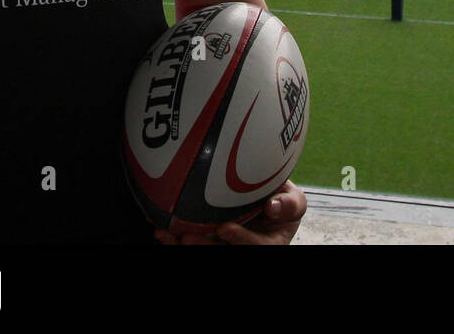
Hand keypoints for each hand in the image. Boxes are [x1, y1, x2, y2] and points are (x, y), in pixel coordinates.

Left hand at [155, 180, 306, 244]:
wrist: (270, 201)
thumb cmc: (282, 202)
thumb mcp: (294, 201)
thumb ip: (290, 203)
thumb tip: (273, 206)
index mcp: (268, 244)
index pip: (255, 246)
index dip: (240, 239)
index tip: (224, 228)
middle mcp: (244, 247)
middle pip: (222, 252)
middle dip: (203, 247)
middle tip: (186, 236)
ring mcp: (225, 246)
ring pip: (203, 249)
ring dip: (181, 245)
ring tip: (165, 234)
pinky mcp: (208, 241)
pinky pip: (190, 242)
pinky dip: (173, 238)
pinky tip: (159, 229)